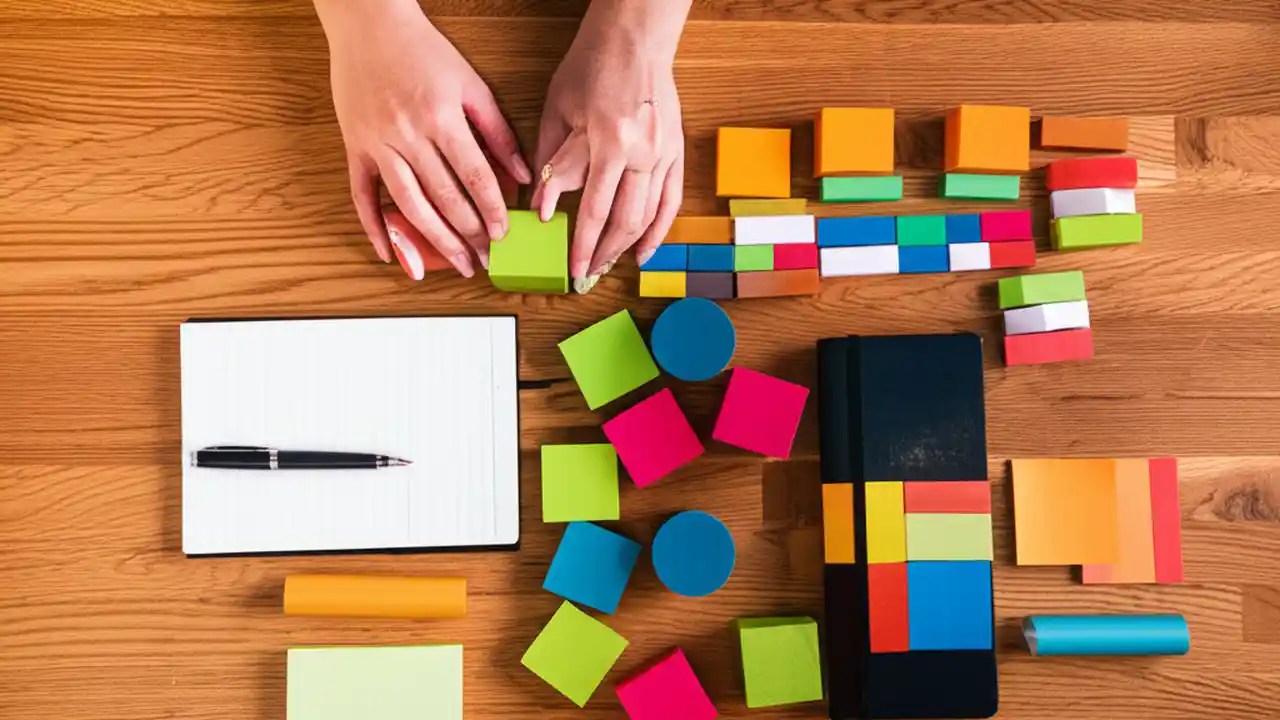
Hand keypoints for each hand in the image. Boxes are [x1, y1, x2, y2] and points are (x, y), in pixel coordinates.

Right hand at [316, 0, 530, 277]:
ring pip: (409, 204)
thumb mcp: (471, 84)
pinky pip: (362, 195)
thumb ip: (498, 131)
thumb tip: (521, 173)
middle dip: (469, 235)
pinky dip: (375, 227)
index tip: (503, 234)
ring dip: (434, 241)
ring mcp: (378, 143)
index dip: (491, 210)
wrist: (368, 24)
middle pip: (444, 197)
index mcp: (441, 116)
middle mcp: (408, 133)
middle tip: (485, 260)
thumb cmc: (422, 51)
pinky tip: (392, 254)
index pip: (474, 177)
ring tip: (456, 262)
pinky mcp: (355, 147)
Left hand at [531, 0, 689, 283]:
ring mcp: (664, 152)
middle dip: (605, 253)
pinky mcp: (676, 151)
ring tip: (609, 265)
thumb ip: (553, 160)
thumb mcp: (558, 109)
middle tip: (588, 274)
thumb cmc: (592, 65)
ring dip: (627, 246)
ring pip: (649, 215)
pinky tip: (644, 250)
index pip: (594, 209)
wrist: (635, 37)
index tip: (572, 268)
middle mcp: (641, 151)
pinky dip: (659, 229)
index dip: (583, 244)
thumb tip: (544, 206)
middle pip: (625, 220)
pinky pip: (671, 200)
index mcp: (609, 140)